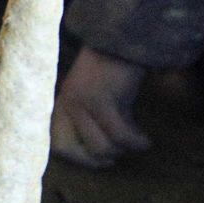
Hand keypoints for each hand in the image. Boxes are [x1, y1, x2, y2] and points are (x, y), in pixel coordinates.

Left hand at [51, 46, 151, 168]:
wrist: (122, 41)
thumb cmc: (111, 73)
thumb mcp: (95, 99)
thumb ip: (92, 122)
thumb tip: (106, 155)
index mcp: (61, 105)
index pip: (58, 148)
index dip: (80, 160)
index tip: (101, 160)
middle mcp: (67, 105)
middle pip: (83, 153)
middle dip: (107, 157)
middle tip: (122, 150)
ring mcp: (82, 103)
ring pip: (103, 148)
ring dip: (124, 149)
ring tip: (135, 140)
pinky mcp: (101, 100)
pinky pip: (121, 136)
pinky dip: (137, 142)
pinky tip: (145, 139)